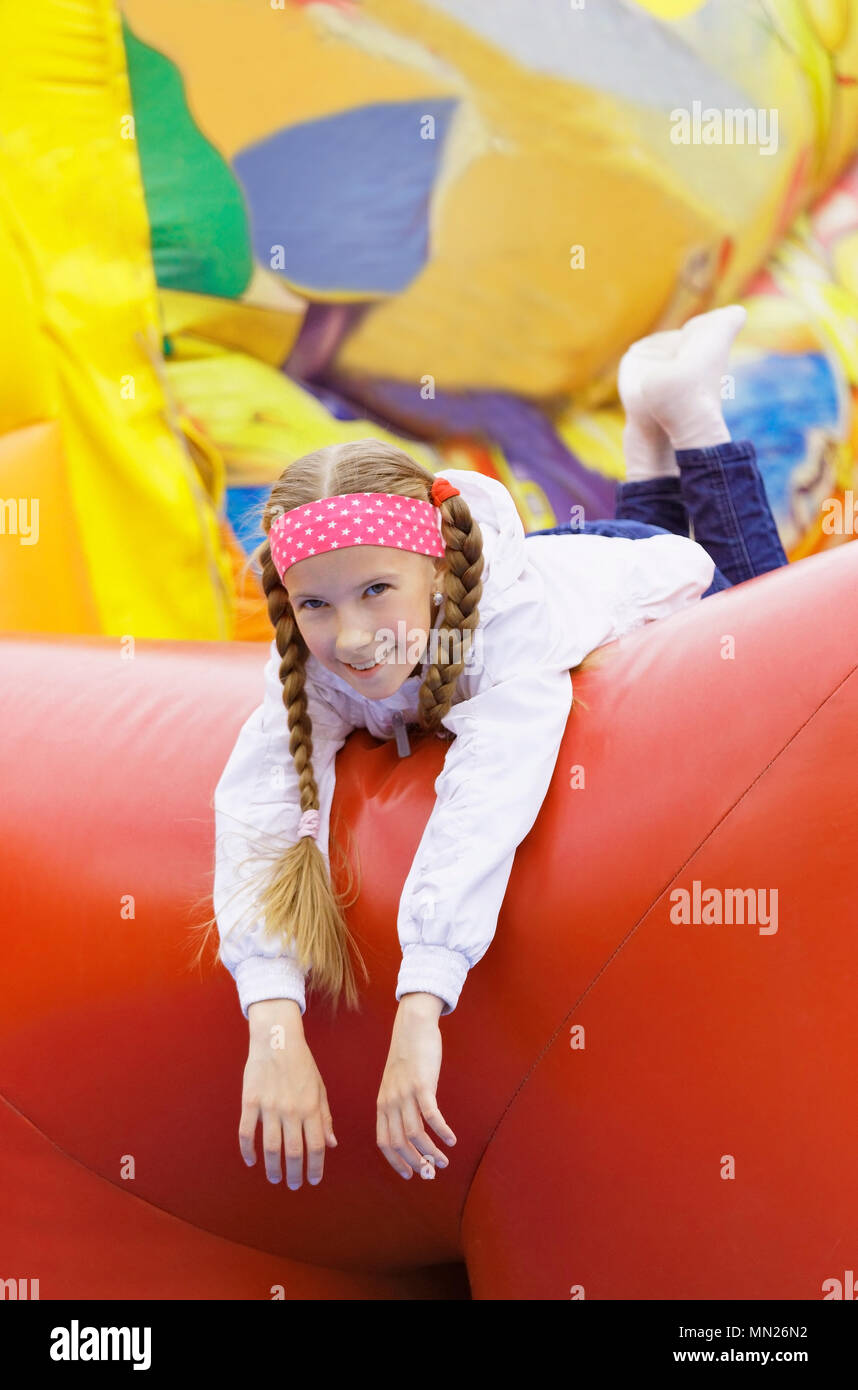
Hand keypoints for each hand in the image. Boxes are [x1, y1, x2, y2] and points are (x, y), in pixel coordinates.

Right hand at [240, 1000, 336, 1188]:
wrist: (277, 1039)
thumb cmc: (302, 1064)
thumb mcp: (320, 1087)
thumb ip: (325, 1116)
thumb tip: (332, 1144)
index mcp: (311, 1106)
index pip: (316, 1146)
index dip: (315, 1167)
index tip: (313, 1180)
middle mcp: (291, 1109)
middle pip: (294, 1151)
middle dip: (295, 1173)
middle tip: (293, 1185)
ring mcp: (269, 1106)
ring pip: (270, 1147)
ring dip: (273, 1167)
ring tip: (275, 1177)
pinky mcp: (250, 1101)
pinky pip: (246, 1132)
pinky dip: (248, 1150)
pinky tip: (252, 1160)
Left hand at [376, 993, 456, 1179]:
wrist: (412, 1027)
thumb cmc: (408, 1055)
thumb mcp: (396, 1083)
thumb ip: (400, 1104)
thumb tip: (412, 1128)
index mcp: (382, 1104)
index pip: (384, 1143)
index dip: (397, 1162)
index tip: (410, 1174)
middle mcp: (390, 1102)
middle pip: (399, 1143)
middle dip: (416, 1162)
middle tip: (432, 1172)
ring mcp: (405, 1094)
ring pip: (415, 1135)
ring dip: (431, 1153)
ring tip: (444, 1160)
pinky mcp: (422, 1085)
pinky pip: (431, 1117)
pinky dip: (442, 1132)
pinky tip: (451, 1140)